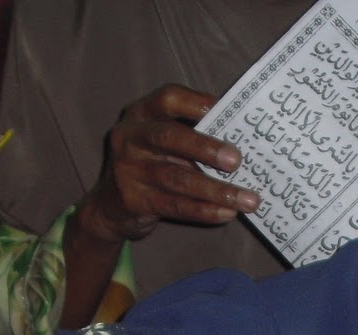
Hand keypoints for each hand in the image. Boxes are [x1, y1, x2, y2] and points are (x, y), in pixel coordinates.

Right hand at [75, 84, 260, 246]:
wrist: (109, 206)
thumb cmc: (149, 165)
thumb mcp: (161, 141)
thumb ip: (189, 135)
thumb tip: (239, 143)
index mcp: (140, 114)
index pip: (168, 98)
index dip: (196, 102)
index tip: (224, 109)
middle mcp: (129, 137)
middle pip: (169, 137)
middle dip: (206, 148)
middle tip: (237, 160)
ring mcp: (128, 170)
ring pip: (177, 179)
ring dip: (216, 190)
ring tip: (247, 199)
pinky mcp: (133, 201)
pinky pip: (175, 206)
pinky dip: (204, 210)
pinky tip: (226, 213)